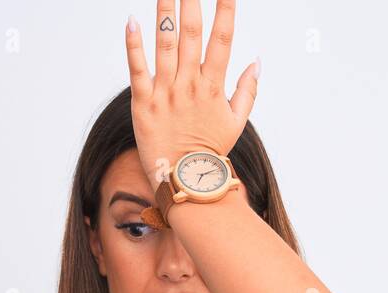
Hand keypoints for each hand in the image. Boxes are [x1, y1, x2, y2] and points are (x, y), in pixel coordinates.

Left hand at [125, 0, 258, 186]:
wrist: (184, 180)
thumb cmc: (210, 151)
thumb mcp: (236, 122)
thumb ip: (247, 90)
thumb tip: (256, 60)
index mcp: (213, 86)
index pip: (222, 40)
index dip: (225, 11)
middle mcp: (189, 85)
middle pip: (191, 33)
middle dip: (192, 2)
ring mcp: (165, 93)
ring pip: (164, 44)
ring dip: (164, 11)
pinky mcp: (143, 103)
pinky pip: (137, 69)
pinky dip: (134, 45)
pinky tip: (132, 21)